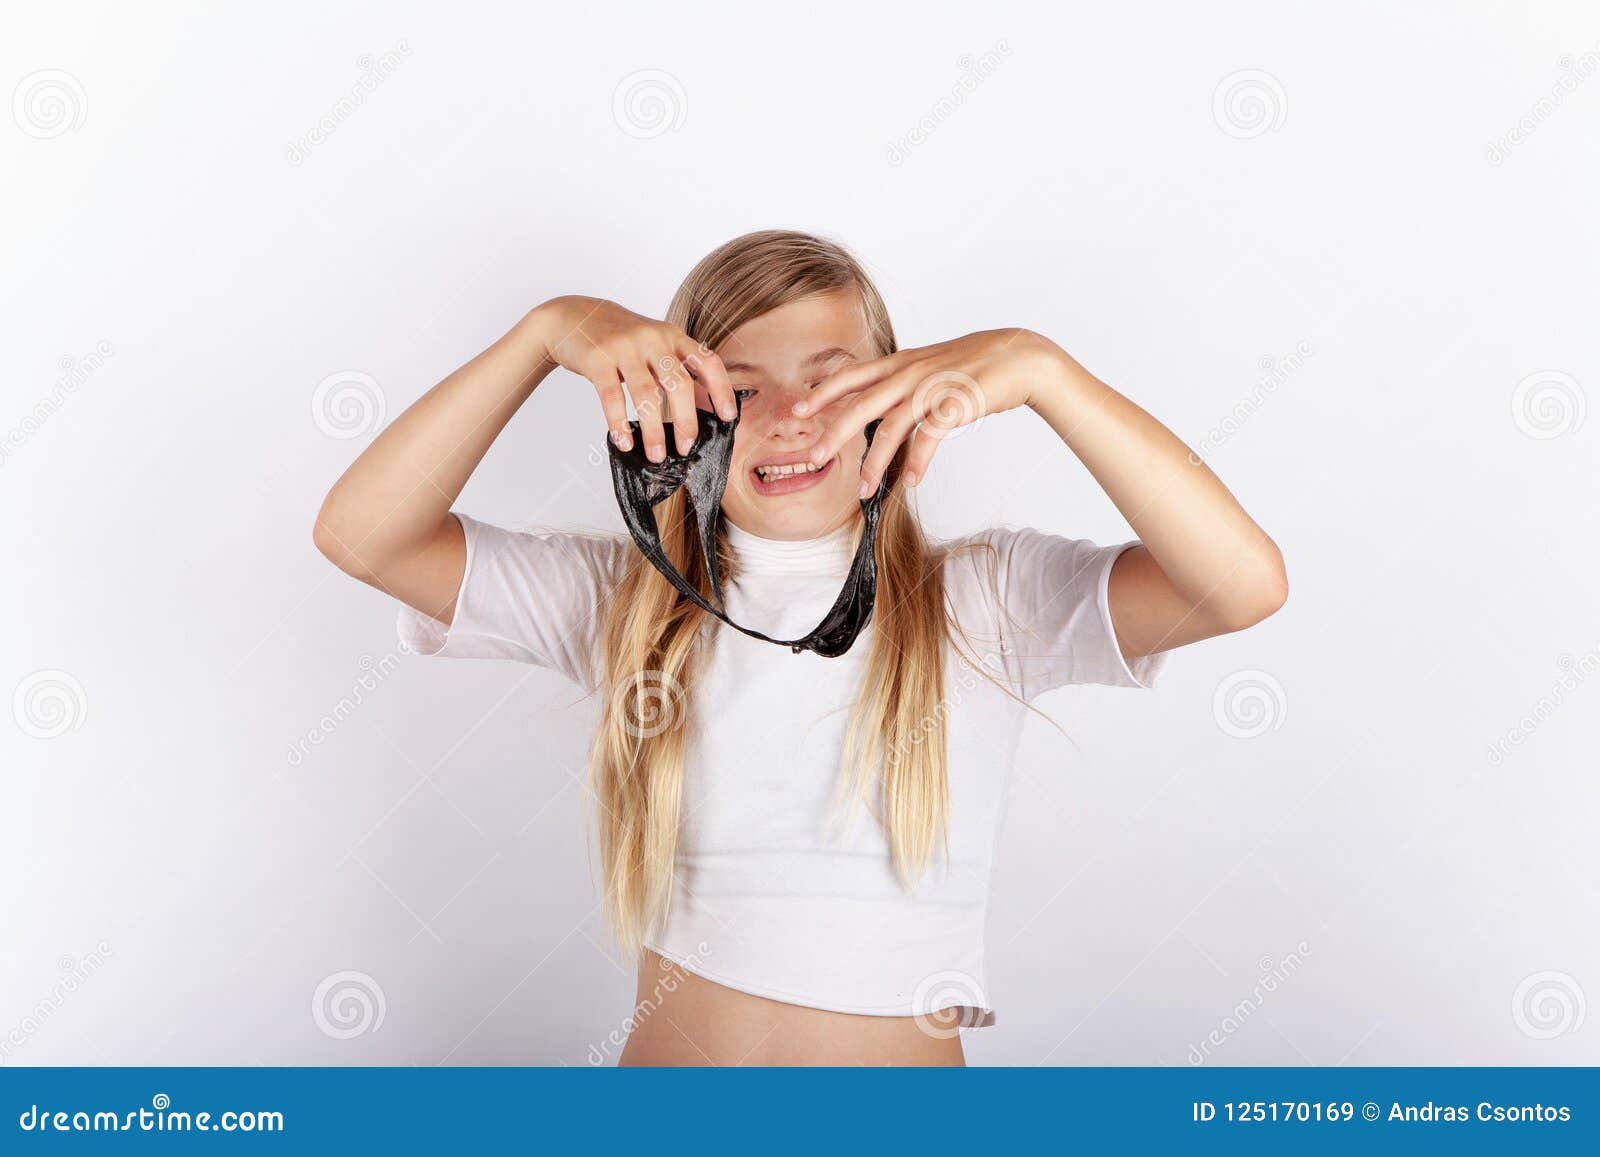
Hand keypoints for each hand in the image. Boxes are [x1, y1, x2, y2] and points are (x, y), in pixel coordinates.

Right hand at [532, 296, 736, 460]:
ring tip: (656, 456)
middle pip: (679, 384)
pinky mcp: (597, 358)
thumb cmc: (620, 339)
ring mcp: (624, 346)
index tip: (728, 418)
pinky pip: (612, 397)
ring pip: (647, 394)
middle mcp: (653, 338)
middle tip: (686, 448)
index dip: (722, 390)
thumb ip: (675, 369)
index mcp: (673, 336)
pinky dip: (619, 424)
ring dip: (654, 431)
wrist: (574, 317)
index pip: (707, 362)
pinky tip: (624, 442)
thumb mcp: (654, 344)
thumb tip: (703, 408)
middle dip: (686, 422)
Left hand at [794, 328, 1068, 496]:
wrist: (1019, 356)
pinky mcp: (955, 404)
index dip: (824, 392)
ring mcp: (932, 388)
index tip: (799, 409)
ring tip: (864, 489)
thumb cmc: (975, 364)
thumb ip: (902, 380)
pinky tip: (913, 481)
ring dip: (875, 461)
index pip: (853, 376)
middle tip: (813, 456)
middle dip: (835, 432)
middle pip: (862, 404)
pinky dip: (919, 461)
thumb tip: (878, 400)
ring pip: (892, 427)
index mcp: (902, 362)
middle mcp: (911, 373)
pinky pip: (930, 437)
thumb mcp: (930, 364)